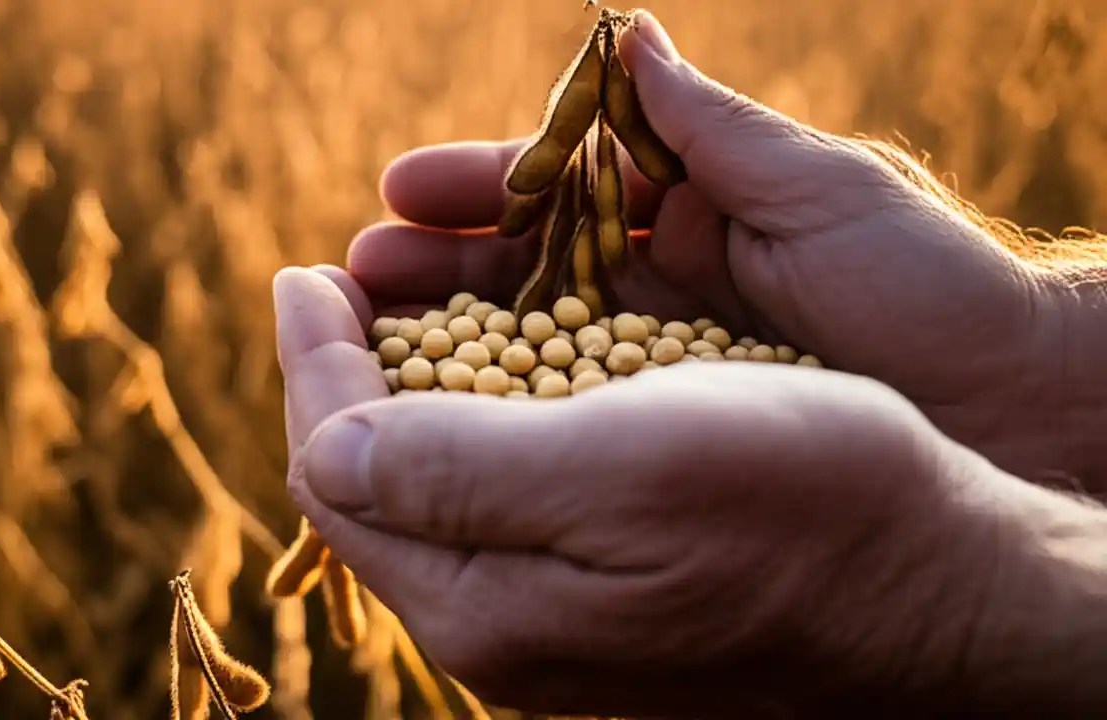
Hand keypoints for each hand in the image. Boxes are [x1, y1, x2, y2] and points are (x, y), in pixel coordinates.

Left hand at [276, 267, 1106, 717]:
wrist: (932, 581)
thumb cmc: (801, 508)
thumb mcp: (626, 467)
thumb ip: (457, 469)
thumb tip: (322, 444)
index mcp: (484, 605)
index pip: (337, 477)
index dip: (311, 367)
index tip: (305, 273)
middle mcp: (500, 623)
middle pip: (368, 490)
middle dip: (339, 379)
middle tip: (337, 283)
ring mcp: (547, 608)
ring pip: (427, 490)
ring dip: (398, 392)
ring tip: (394, 309)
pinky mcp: (596, 581)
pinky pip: (490, 494)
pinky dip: (466, 419)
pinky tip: (481, 369)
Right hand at [349, 11, 1098, 488]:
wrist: (1014, 409)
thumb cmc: (928, 284)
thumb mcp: (817, 188)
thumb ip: (712, 128)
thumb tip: (625, 34)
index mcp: (687, 216)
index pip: (554, 193)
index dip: (473, 189)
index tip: (394, 189)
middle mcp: (660, 292)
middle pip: (519, 279)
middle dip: (433, 275)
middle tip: (348, 279)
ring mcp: (664, 371)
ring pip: (531, 356)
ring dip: (446, 350)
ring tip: (362, 348)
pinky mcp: (676, 440)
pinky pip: (579, 429)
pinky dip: (510, 424)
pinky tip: (441, 431)